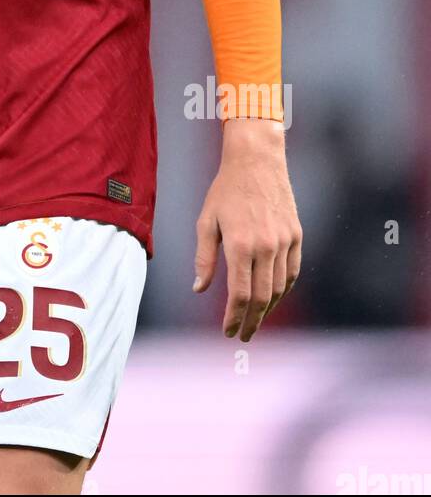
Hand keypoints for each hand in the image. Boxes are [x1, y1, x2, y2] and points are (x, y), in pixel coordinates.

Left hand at [192, 117, 301, 340]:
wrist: (257, 160)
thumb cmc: (225, 189)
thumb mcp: (206, 221)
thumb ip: (203, 258)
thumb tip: (199, 289)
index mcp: (240, 245)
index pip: (239, 294)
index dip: (234, 317)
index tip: (228, 331)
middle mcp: (265, 247)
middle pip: (261, 298)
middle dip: (251, 321)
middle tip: (243, 335)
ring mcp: (284, 242)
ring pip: (279, 288)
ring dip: (267, 309)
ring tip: (255, 319)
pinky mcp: (296, 236)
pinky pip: (292, 272)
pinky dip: (283, 290)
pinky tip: (272, 297)